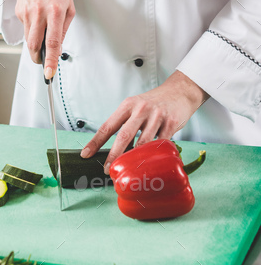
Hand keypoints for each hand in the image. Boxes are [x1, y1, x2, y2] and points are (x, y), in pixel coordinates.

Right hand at [15, 0, 74, 79]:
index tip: (48, 73)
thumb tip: (57, 50)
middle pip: (34, 45)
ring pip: (27, 39)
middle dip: (38, 58)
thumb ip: (63, 30)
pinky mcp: (19, 11)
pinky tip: (36, 17)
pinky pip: (25, 28)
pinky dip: (31, 29)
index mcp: (56, 11)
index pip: (52, 42)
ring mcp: (27, 12)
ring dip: (35, 44)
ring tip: (42, 33)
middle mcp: (40, 12)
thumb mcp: (69, 7)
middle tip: (43, 61)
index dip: (50, 60)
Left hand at [80, 70, 209, 172]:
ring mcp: (156, 116)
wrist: (179, 92)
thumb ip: (126, 124)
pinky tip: (150, 163)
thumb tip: (113, 149)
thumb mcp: (136, 107)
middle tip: (107, 169)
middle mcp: (140, 109)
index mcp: (127, 105)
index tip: (85, 154)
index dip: (95, 142)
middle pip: (123, 136)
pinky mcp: (171, 123)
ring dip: (134, 159)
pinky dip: (155, 155)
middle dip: (113, 155)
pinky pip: (161, 144)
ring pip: (143, 143)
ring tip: (129, 171)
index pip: (108, 126)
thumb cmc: (154, 103)